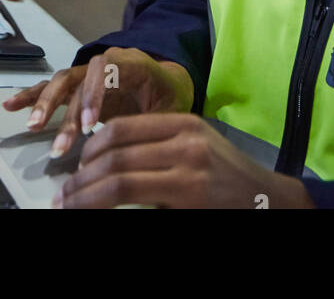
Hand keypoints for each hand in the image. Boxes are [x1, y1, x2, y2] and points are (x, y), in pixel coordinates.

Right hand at [3, 48, 193, 156]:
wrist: (166, 80)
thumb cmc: (169, 95)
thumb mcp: (171, 108)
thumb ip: (155, 122)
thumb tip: (140, 145)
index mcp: (131, 63)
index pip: (107, 69)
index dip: (95, 95)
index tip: (90, 127)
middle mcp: (105, 63)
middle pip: (79, 78)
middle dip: (66, 110)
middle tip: (61, 143)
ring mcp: (89, 73)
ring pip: (62, 82)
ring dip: (45, 104)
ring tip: (33, 127)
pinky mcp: (78, 84)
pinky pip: (52, 86)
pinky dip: (31, 95)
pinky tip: (12, 105)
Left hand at [54, 113, 314, 208]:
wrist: (270, 202)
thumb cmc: (229, 180)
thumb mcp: (196, 148)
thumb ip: (159, 147)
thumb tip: (108, 160)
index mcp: (182, 123)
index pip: (120, 128)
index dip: (89, 148)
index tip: (76, 168)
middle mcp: (184, 141)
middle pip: (114, 152)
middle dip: (81, 176)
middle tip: (63, 195)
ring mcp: (188, 170)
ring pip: (119, 178)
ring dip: (86, 194)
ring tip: (69, 206)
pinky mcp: (190, 196)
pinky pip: (136, 199)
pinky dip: (107, 205)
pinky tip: (95, 210)